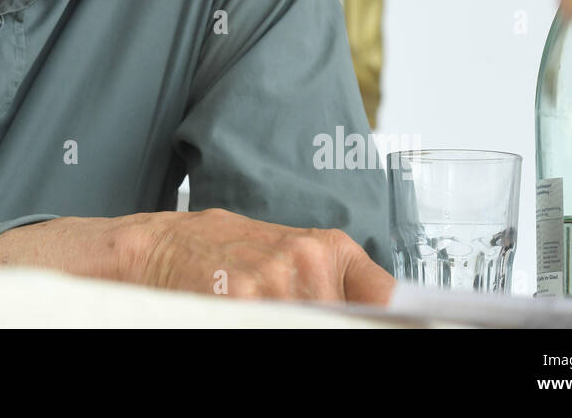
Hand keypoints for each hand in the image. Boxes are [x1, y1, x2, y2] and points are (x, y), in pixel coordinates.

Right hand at [132, 207, 393, 303]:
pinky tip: (240, 312)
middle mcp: (309, 259)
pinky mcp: (242, 297)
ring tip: (256, 307)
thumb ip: (337, 284)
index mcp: (330, 248)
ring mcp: (275, 279)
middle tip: (287, 308)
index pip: (386, 297)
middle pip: (342, 317)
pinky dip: (256, 324)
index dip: (396, 317)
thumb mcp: (292, 256)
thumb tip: (390, 313)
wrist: (162, 245)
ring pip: (307, 322)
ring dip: (286, 321)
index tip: (409, 325)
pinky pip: (269, 325)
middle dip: (326, 320)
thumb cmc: (227, 252)